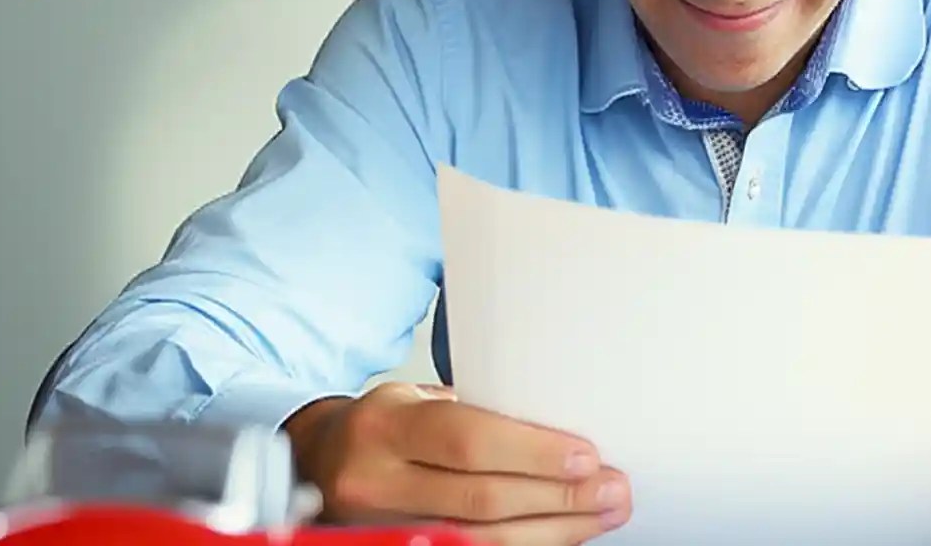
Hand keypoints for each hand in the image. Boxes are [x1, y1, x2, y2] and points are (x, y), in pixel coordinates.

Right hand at [283, 382, 631, 544]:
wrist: (318, 463)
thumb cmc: (382, 426)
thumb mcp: (413, 399)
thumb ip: (474, 411)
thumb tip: (560, 429)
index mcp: (385, 426)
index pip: (466, 440)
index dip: (532, 452)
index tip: (586, 455)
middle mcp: (377, 480)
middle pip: (482, 499)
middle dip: (558, 497)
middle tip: (612, 488)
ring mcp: (383, 527)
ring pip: (481, 540)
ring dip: (554, 530)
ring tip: (602, 513)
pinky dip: (525, 544)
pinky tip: (560, 534)